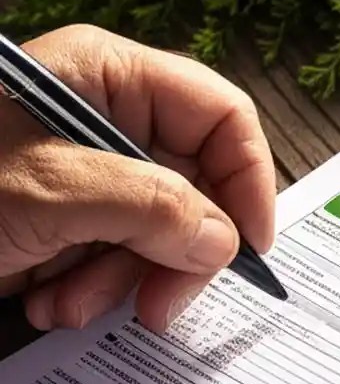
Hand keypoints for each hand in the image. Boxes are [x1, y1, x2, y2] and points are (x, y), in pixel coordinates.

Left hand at [0, 25, 275, 332]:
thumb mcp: (52, 192)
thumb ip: (154, 208)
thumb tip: (224, 239)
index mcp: (109, 79)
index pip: (221, 117)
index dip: (247, 180)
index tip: (247, 247)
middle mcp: (106, 120)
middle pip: (195, 187)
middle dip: (174, 254)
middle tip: (160, 304)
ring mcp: (86, 173)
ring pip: (159, 234)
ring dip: (123, 282)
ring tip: (70, 304)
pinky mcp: (66, 219)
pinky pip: (117, 258)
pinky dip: (90, 290)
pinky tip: (48, 299)